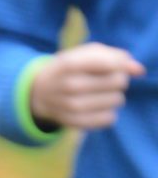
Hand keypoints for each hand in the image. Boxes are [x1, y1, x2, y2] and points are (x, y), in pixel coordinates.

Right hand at [29, 44, 143, 131]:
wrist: (40, 92)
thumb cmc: (70, 68)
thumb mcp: (86, 53)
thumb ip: (116, 56)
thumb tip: (139, 70)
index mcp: (71, 63)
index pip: (112, 64)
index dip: (120, 64)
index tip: (112, 65)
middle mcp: (70, 85)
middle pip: (119, 82)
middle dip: (118, 79)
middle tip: (107, 80)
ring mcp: (71, 107)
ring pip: (117, 101)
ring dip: (114, 96)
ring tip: (101, 93)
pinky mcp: (75, 123)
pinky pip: (109, 119)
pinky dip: (108, 113)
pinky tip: (98, 107)